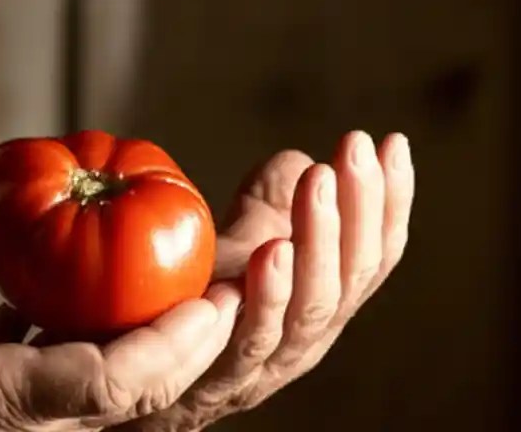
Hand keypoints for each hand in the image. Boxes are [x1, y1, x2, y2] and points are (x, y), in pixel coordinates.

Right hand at [0, 167, 243, 431]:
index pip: (108, 382)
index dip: (169, 343)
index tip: (210, 297)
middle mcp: (31, 431)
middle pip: (137, 395)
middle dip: (193, 345)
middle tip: (233, 283)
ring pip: (118, 394)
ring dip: (163, 344)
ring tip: (196, 284)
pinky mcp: (19, 428)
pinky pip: (80, 388)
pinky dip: (108, 347)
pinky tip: (111, 299)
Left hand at [108, 131, 414, 429]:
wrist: (127, 367)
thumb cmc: (187, 300)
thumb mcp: (237, 244)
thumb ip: (270, 206)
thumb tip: (299, 159)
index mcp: (321, 304)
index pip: (372, 254)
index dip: (389, 201)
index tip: (392, 142)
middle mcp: (306, 338)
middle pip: (353, 277)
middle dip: (361, 206)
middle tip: (354, 147)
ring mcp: (266, 363)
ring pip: (314, 307)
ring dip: (321, 238)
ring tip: (319, 181)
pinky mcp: (217, 378)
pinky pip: (253, 339)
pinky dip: (270, 294)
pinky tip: (274, 250)